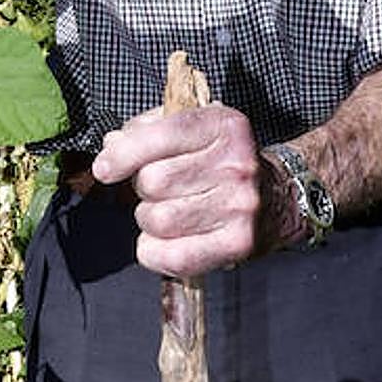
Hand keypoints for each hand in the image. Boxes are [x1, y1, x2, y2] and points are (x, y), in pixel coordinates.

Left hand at [92, 103, 267, 276]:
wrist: (276, 196)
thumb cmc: (219, 160)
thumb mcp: (192, 128)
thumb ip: (147, 131)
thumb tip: (111, 146)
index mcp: (224, 125)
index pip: (162, 136)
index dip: (123, 154)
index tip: (104, 168)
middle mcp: (237, 163)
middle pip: (153, 181)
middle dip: (141, 188)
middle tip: (155, 190)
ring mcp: (241, 205)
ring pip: (158, 219)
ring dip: (147, 219)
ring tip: (163, 212)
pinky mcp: (238, 243)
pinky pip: (174, 256)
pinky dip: (153, 252)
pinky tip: (158, 242)